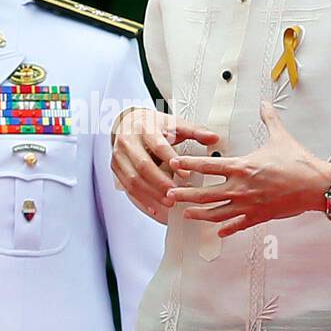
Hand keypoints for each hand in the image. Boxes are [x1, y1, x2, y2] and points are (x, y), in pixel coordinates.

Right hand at [111, 107, 218, 221]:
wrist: (128, 122)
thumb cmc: (154, 125)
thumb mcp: (174, 123)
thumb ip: (195, 131)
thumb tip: (214, 138)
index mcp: (145, 127)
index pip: (157, 145)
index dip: (171, 159)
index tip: (185, 173)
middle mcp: (128, 141)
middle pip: (143, 165)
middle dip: (160, 182)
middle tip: (176, 194)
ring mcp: (119, 155)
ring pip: (133, 179)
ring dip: (152, 194)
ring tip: (169, 203)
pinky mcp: (116, 167)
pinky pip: (128, 188)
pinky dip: (142, 199)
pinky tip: (155, 208)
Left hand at [165, 101, 330, 237]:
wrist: (317, 185)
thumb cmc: (298, 162)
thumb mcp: (281, 137)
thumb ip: (268, 119)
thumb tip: (264, 103)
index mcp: (242, 167)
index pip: (208, 165)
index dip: (189, 164)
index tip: (174, 163)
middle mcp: (241, 188)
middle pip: (205, 194)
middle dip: (185, 194)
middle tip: (169, 194)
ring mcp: (249, 205)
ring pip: (217, 213)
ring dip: (200, 214)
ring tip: (186, 214)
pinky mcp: (259, 217)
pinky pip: (238, 225)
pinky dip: (227, 229)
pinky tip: (218, 232)